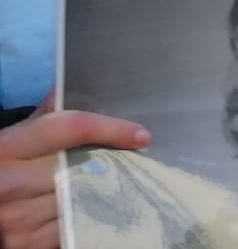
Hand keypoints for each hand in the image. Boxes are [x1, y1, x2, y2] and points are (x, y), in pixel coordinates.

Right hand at [0, 109, 151, 248]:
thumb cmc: (1, 167)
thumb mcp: (15, 139)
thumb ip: (46, 118)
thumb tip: (74, 87)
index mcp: (6, 149)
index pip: (70, 128)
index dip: (110, 129)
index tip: (141, 135)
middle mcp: (10, 184)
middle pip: (83, 166)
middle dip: (110, 164)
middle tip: (130, 161)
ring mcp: (18, 218)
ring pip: (85, 198)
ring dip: (104, 191)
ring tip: (112, 184)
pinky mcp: (27, 244)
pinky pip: (77, 225)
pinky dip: (90, 216)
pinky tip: (94, 207)